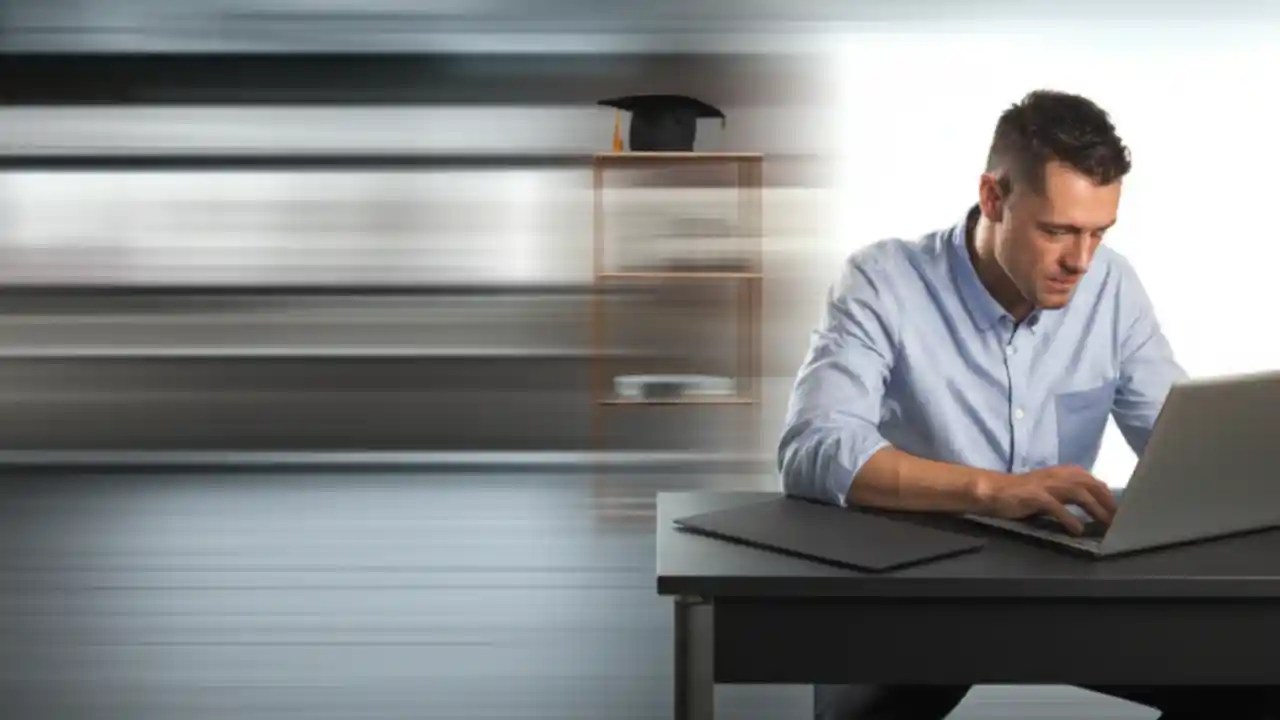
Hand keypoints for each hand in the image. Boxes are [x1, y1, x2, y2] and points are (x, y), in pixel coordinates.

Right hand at [973, 465, 1117, 535]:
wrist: (994, 490)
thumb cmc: (1023, 493)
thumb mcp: (1051, 488)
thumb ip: (1070, 493)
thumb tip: (1095, 506)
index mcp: (1064, 472)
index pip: (1093, 482)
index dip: (1108, 496)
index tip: (1119, 512)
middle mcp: (1058, 475)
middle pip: (1091, 486)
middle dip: (1107, 503)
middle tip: (1118, 521)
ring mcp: (1047, 484)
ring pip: (1078, 494)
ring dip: (1095, 509)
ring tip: (1105, 524)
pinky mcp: (1035, 496)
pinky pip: (1056, 507)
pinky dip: (1069, 518)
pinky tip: (1077, 530)